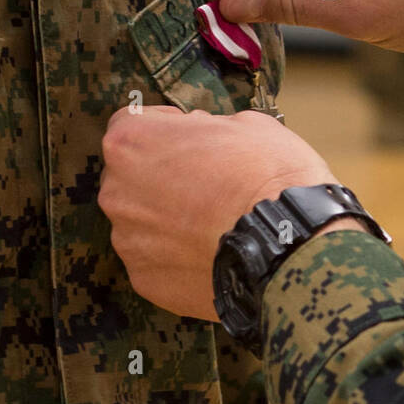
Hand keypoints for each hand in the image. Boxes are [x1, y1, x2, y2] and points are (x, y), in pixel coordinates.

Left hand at [99, 105, 336, 319]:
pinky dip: (178, 257)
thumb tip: (206, 137)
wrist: (286, 245)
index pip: (128, 124)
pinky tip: (212, 252)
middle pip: (129, 177)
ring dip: (168, 220)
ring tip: (213, 224)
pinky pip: (157, 261)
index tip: (188, 137)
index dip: (162, 128)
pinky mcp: (145, 280)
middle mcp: (117, 191)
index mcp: (132, 143)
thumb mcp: (246, 124)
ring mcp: (128, 240)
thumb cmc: (266, 175)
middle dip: (160, 176)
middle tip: (205, 183)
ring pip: (141, 223)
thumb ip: (208, 128)